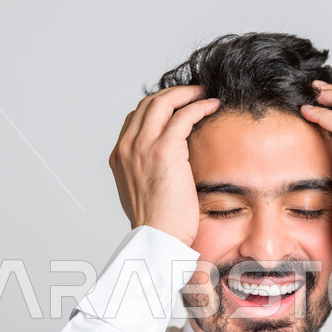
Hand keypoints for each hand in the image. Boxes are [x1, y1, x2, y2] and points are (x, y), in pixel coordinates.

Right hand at [109, 85, 220, 246]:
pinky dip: (199, 106)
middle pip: (148, 103)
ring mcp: (142, 146)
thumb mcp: (143, 193)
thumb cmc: (158, 224)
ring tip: (205, 94)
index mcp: (119, 156)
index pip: (136, 117)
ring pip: (163, 102)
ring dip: (186, 93)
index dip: (159, 107)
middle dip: (173, 94)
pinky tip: (212, 106)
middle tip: (195, 93)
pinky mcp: (164, 150)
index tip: (179, 106)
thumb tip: (165, 164)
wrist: (158, 238)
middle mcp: (127, 147)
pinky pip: (183, 115)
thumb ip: (148, 171)